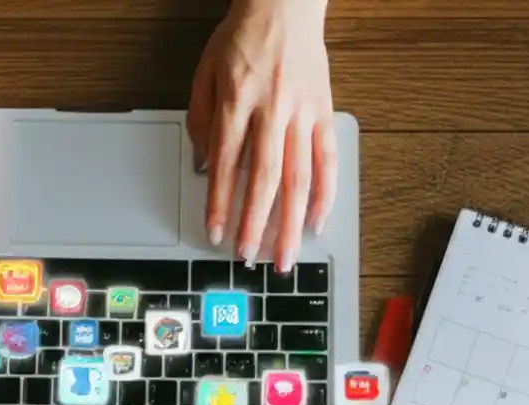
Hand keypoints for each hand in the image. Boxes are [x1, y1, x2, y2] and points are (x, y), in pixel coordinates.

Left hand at [187, 0, 336, 272]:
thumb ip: (201, 121)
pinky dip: (325, 192)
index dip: (220, 204)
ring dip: (292, 222)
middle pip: (265, 178)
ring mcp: (302, 113)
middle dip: (256, 223)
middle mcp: (271, 110)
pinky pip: (327, 159)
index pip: (227, 164)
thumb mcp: (205, 72)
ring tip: (286, 254)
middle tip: (250, 256)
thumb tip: (206, 166)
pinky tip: (319, 220)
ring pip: (299, 176)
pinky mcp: (324, 112)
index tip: (216, 233)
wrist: (284, 4)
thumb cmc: (242, 38)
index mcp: (236, 100)